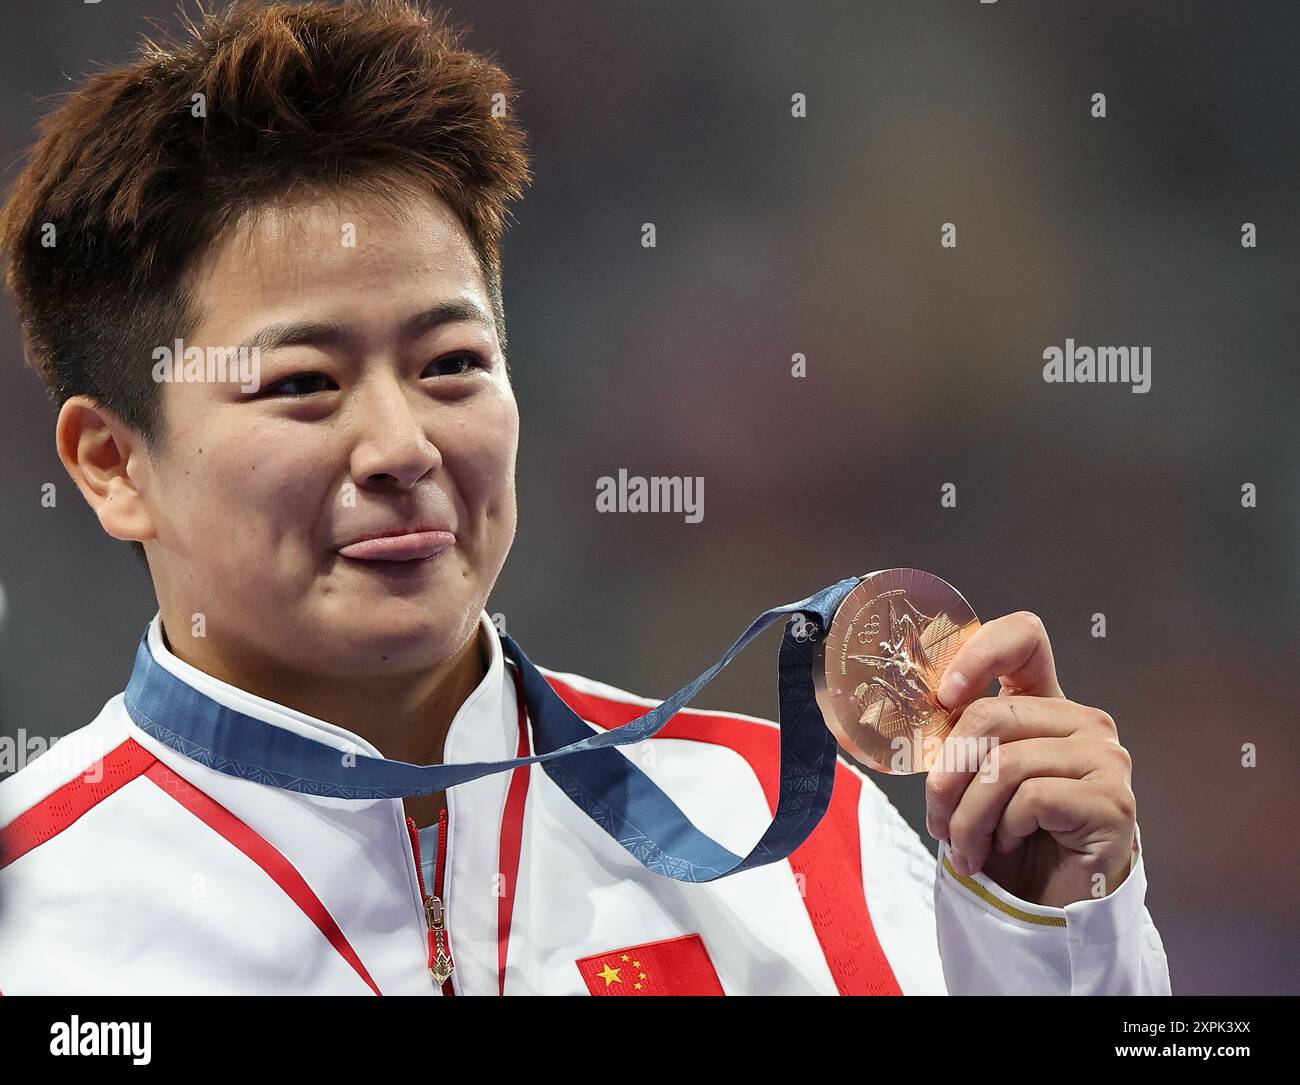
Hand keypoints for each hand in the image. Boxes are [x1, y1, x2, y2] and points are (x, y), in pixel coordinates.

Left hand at [925, 611, 1137, 907]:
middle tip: (936, 816)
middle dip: (948, 772)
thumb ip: (960, 735)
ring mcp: (1104, 759)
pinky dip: (1000, 829)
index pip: (1025, 638)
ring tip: (964, 846)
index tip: (943, 694)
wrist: (1048, 908)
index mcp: (1048, 704)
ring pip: (1004, 764)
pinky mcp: (1112, 802)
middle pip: (993, 714)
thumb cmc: (1009, 838)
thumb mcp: (974, 776)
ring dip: (968, 815)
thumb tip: (918, 703)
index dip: (979, 652)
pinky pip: (1030, 797)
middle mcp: (1084, 722)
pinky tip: (1004, 848)